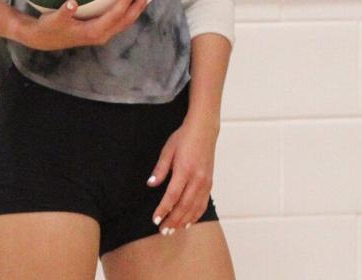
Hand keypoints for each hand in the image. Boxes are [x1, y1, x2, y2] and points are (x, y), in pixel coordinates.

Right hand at [14, 0, 150, 50]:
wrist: (44, 39)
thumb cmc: (49, 27)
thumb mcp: (53, 19)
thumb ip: (63, 12)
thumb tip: (71, 3)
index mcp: (93, 32)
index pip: (114, 16)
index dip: (125, 3)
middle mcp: (101, 35)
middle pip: (125, 21)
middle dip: (137, 7)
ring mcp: (102, 34)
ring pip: (124, 22)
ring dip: (135, 10)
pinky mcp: (99, 31)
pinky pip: (118, 21)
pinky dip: (127, 11)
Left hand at [147, 115, 219, 234]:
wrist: (204, 129)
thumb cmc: (184, 138)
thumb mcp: (168, 150)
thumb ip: (160, 169)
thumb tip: (151, 184)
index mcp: (185, 169)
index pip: (172, 195)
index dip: (163, 209)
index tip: (155, 220)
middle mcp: (197, 178)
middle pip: (184, 205)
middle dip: (173, 220)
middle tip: (163, 231)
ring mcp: (205, 182)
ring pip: (195, 207)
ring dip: (184, 221)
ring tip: (173, 230)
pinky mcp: (210, 183)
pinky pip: (203, 203)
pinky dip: (196, 215)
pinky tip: (188, 222)